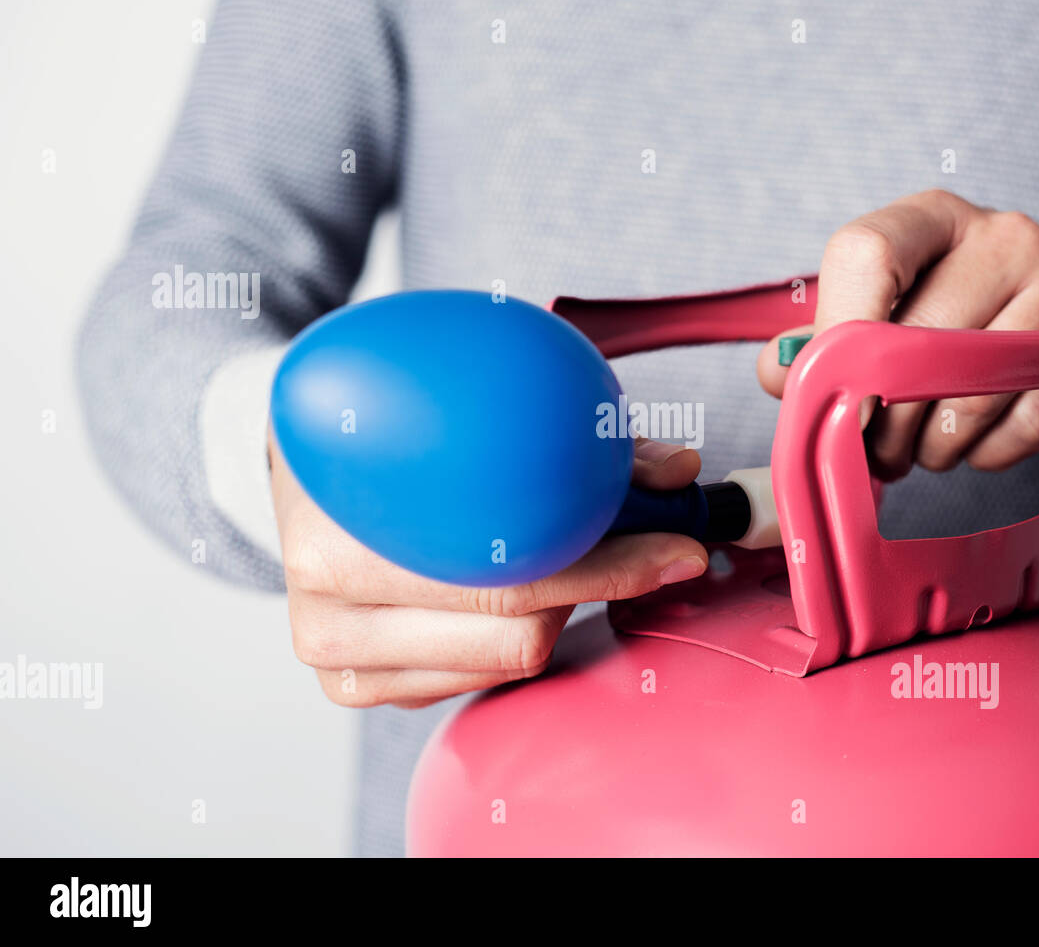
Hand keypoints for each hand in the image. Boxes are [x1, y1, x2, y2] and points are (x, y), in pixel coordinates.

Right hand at [270, 434, 707, 708]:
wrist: (293, 466)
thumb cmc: (384, 438)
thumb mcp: (459, 416)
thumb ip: (575, 444)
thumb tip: (679, 472)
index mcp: (335, 547)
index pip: (507, 578)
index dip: (607, 561)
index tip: (676, 542)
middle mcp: (329, 617)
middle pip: (517, 631)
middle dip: (594, 585)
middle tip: (642, 546)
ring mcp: (341, 662)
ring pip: (506, 660)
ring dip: (557, 610)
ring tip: (566, 554)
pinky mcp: (357, 687)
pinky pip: (477, 676)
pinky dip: (516, 633)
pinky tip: (516, 588)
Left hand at [758, 189, 1038, 478]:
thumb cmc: (958, 321)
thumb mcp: (889, 312)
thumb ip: (824, 340)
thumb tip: (777, 371)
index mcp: (930, 218)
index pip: (866, 254)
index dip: (838, 334)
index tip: (830, 397)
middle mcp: (1001, 233)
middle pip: (917, 338)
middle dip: (885, 421)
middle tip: (879, 454)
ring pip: (973, 389)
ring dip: (936, 445)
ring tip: (928, 449)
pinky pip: (1031, 420)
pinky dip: (993, 452)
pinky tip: (982, 444)